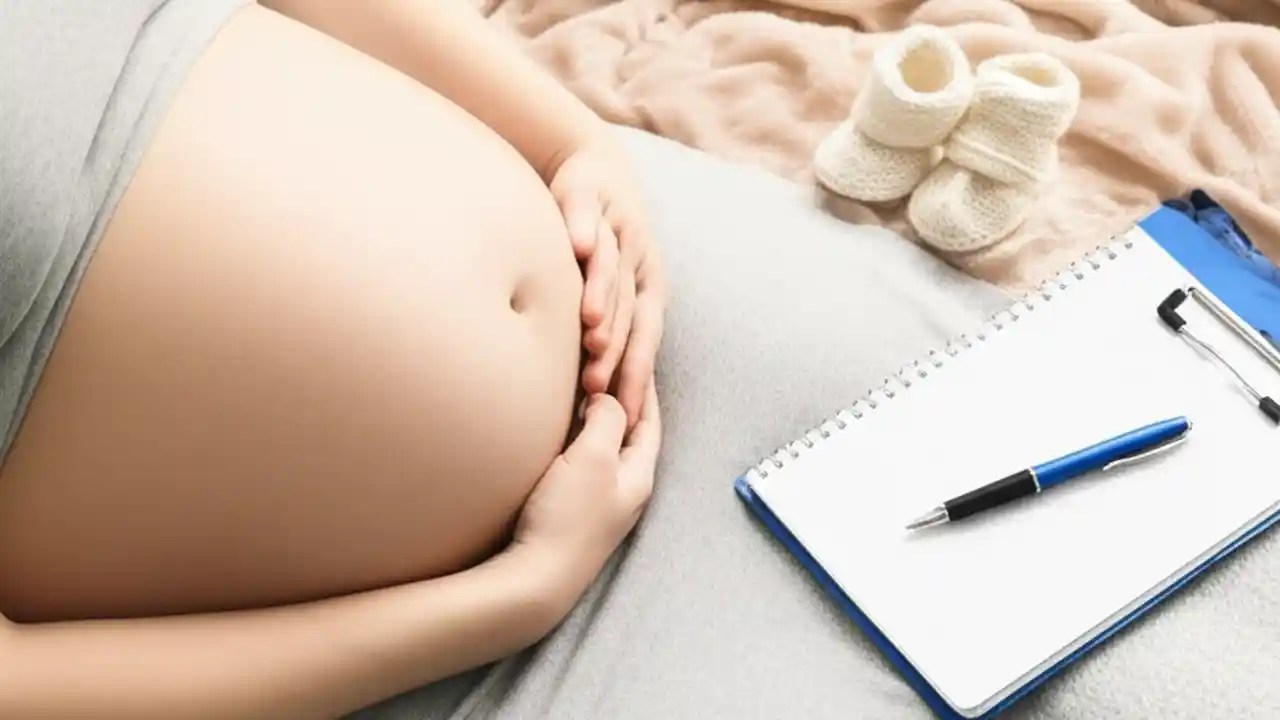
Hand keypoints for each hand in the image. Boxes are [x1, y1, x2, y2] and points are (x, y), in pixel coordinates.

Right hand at [507, 385, 660, 604]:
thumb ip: (608, 420)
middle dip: (624, 401)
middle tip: (611, 370)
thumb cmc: (568, 518)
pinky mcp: (572, 513)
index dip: (644, 386)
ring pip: (606, 449)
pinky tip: (561, 434)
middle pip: (631, 434)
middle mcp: (625, 490)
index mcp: (639, 476)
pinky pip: (583, 464)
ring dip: (600, 420)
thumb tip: (609, 399)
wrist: (535, 579)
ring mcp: (598, 503)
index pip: (650, 419)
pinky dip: (579, 439)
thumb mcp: (594, 458)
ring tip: (586, 392)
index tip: (636, 356)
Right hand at [548, 133, 665, 426]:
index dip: (639, 373)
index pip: (648, 336)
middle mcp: (638, 258)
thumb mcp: (610, 285)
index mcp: (648, 285)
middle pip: (629, 308)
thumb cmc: (597, 241)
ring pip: (611, 265)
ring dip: (602, 294)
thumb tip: (592, 392)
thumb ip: (603, 327)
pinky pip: (584, 214)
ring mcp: (615, 225)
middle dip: (616, 348)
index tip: (627, 413)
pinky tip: (576, 246)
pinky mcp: (586, 195)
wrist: (593, 166)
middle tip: (598, 386)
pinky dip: (582, 228)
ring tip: (591, 324)